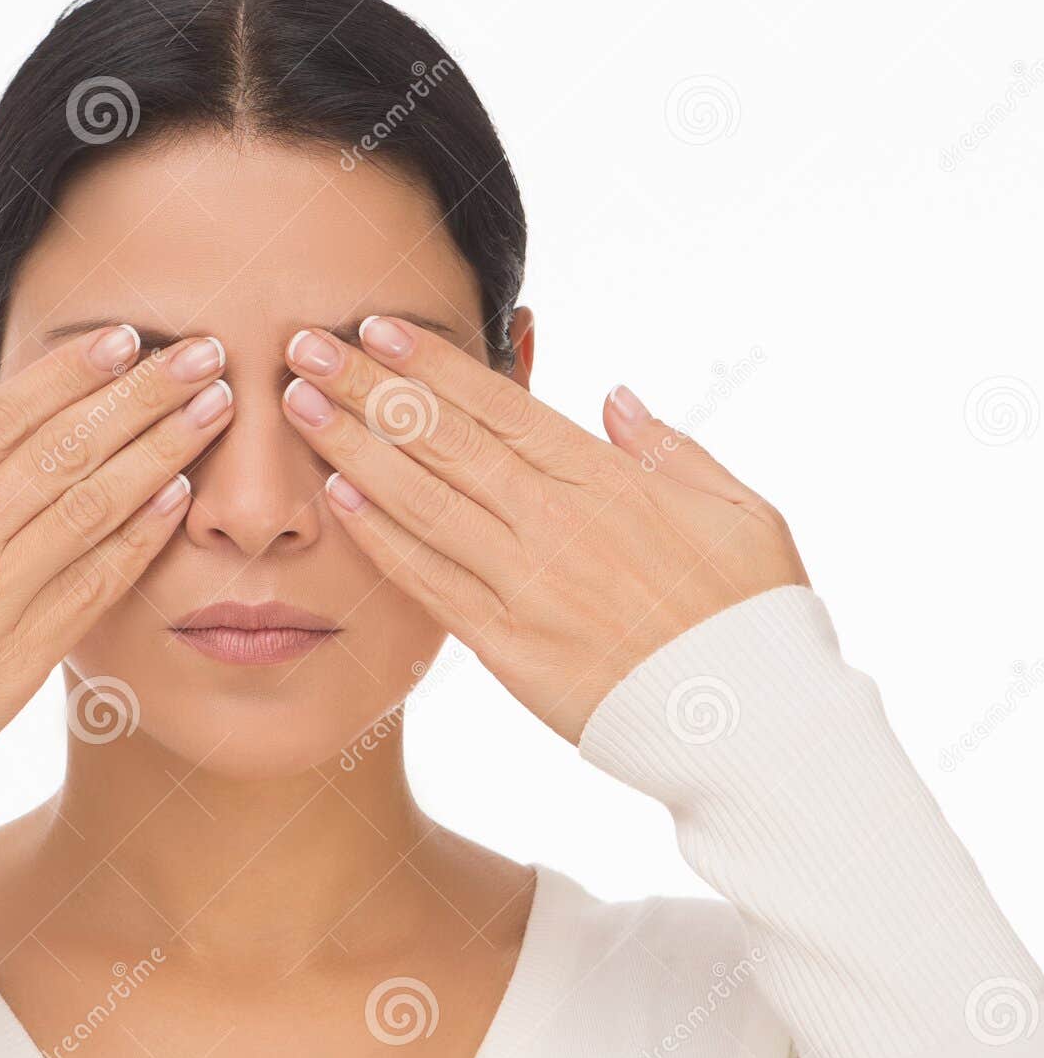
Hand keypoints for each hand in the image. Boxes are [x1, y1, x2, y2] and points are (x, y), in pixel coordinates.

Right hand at [0, 327, 233, 767]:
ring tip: (216, 407)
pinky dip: (140, 539)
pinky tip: (180, 498)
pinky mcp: (22, 657)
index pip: (2, 419)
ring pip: (95, 508)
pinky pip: (95, 586)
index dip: (69, 373)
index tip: (122, 337)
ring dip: (163, 452)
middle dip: (143, 395)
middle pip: (68, 450)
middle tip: (204, 353)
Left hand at [281, 318, 807, 743]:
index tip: (377, 328)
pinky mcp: (510, 649)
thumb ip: (671, 450)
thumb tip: (612, 397)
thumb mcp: (742, 513)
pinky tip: (337, 499)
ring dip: (354, 449)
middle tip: (304, 347)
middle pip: (445, 441)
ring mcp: (530, 586)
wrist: (759, 729)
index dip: (433, 364)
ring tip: (299, 407)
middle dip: (368, 389)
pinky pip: (431, 582)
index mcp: (612, 482)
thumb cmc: (757, 619)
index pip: (503, 405)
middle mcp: (560, 524)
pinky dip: (382, 538)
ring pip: (424, 502)